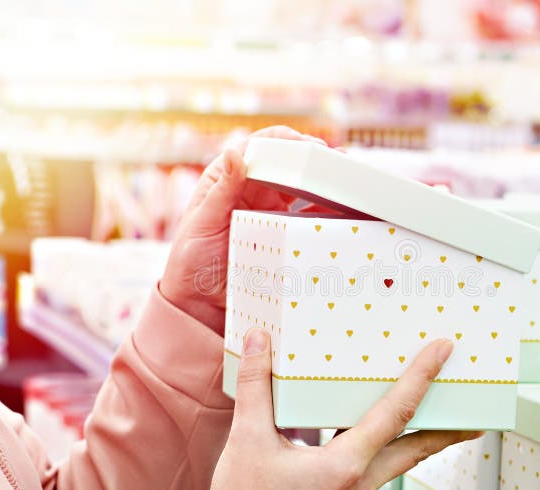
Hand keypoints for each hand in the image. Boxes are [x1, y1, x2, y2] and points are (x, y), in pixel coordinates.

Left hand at [160, 126, 326, 333]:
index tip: (309, 146)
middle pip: (289, 163)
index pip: (261, 146)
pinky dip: (327, 214)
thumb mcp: (203, 221)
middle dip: (314, 159)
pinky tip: (345, 214)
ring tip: (347, 183)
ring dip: (325, 183)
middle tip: (337, 162)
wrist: (200, 298)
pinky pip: (308, 219)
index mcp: (230, 176)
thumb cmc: (192, 256)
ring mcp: (271, 210)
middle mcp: (254, 188)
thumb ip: (222, 190)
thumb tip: (235, 154)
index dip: (287, 141)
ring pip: (302, 188)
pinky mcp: (283, 233)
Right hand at [204, 329, 480, 489]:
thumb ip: (255, 387)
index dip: (421, 378)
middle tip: (472, 404)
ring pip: (400, 460)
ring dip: (420, 436)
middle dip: (449, 426)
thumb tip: (258, 343)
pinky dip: (386, 445)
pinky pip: (376, 467)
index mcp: (345, 466)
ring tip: (432, 412)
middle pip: (417, 448)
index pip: (396, 413)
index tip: (441, 352)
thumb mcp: (248, 441)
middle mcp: (358, 483)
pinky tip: (369, 431)